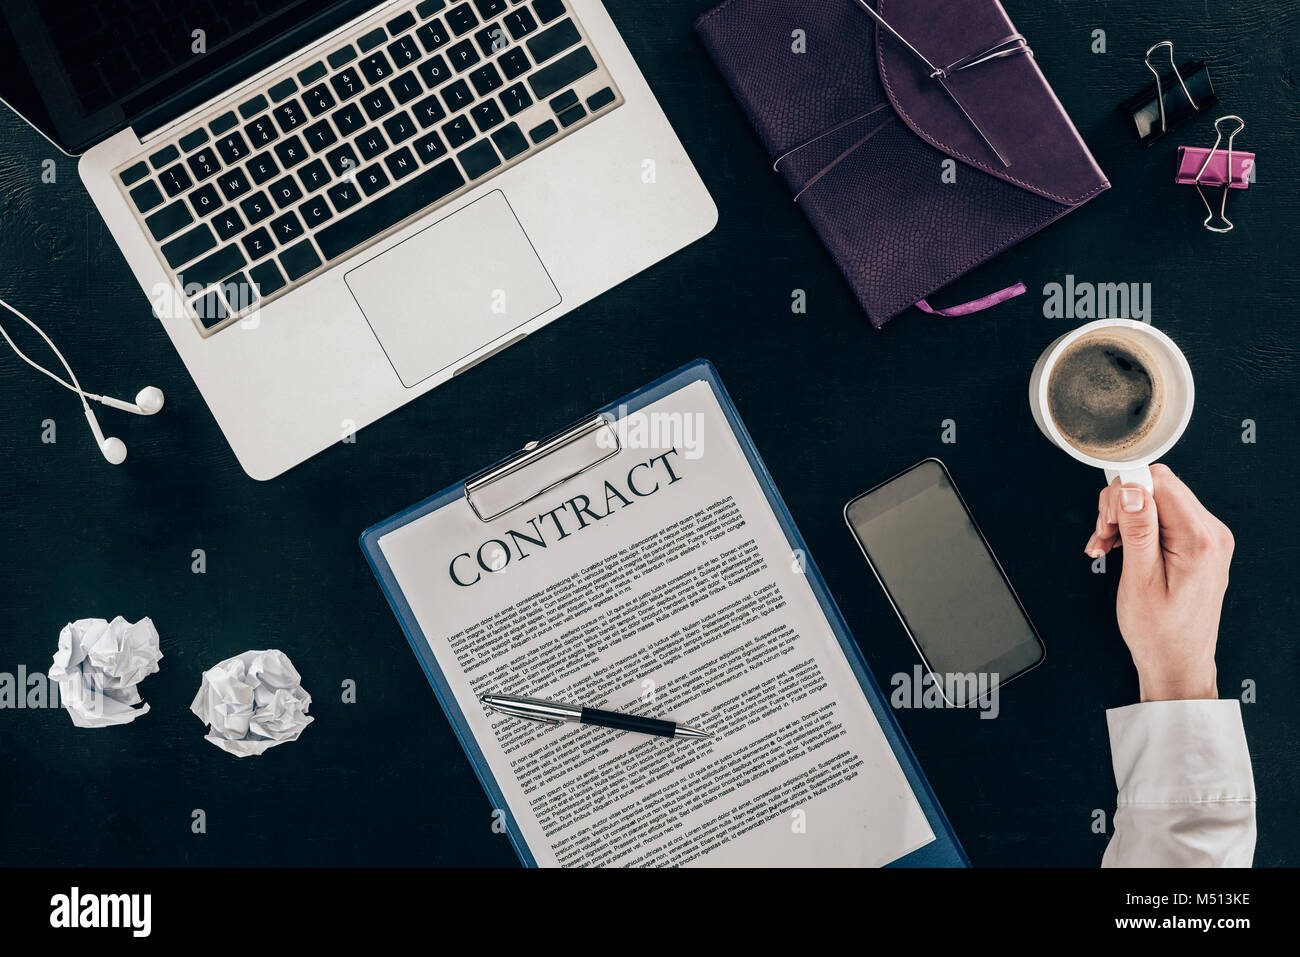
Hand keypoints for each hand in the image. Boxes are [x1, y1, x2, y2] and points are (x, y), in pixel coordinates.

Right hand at [1083, 464, 1233, 701]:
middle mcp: (1211, 534)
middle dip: (1121, 505)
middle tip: (1103, 535)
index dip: (1124, 493)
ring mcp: (1207, 539)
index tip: (1106, 520)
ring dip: (1124, 517)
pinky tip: (1119, 547)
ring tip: (1106, 545)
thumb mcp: (1140, 581)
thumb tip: (1131, 490)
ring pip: (1156, 500)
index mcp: (1200, 540)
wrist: (1177, 663)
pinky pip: (1162, 518)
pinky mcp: (1197, 545)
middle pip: (1158, 486)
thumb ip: (1138, 530)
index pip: (1159, 482)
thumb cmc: (1160, 633)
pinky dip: (1135, 527)